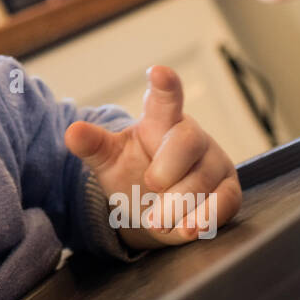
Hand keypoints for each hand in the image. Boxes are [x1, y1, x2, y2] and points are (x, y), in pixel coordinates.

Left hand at [65, 65, 240, 248]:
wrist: (156, 211)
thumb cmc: (134, 174)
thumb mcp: (109, 160)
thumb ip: (93, 145)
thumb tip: (71, 132)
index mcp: (160, 120)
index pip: (164, 98)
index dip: (164, 85)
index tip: (159, 72)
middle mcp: (191, 136)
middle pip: (187, 141)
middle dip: (167, 169)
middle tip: (151, 186)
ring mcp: (213, 162)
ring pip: (202, 179)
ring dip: (177, 204)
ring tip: (157, 218)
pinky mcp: (228, 189)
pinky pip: (224, 201)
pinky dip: (203, 217)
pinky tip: (187, 227)